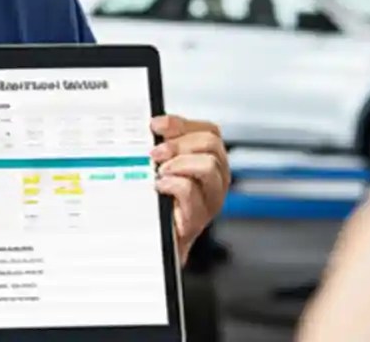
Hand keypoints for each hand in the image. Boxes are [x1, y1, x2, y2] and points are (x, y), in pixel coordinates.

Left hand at [149, 115, 229, 263]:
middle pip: (211, 143)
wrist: (155, 245)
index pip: (209, 131)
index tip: (155, 125)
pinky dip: (172, 183)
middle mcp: (215, 180)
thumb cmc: (160, 204)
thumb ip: (165, 148)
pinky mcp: (196, 219)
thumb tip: (153, 127)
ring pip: (209, 166)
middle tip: (156, 152)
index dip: (182, 124)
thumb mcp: (164, 169)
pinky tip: (159, 187)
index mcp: (211, 163)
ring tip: (160, 171)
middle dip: (179, 142)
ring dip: (179, 162)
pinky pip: (190, 191)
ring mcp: (209, 200)